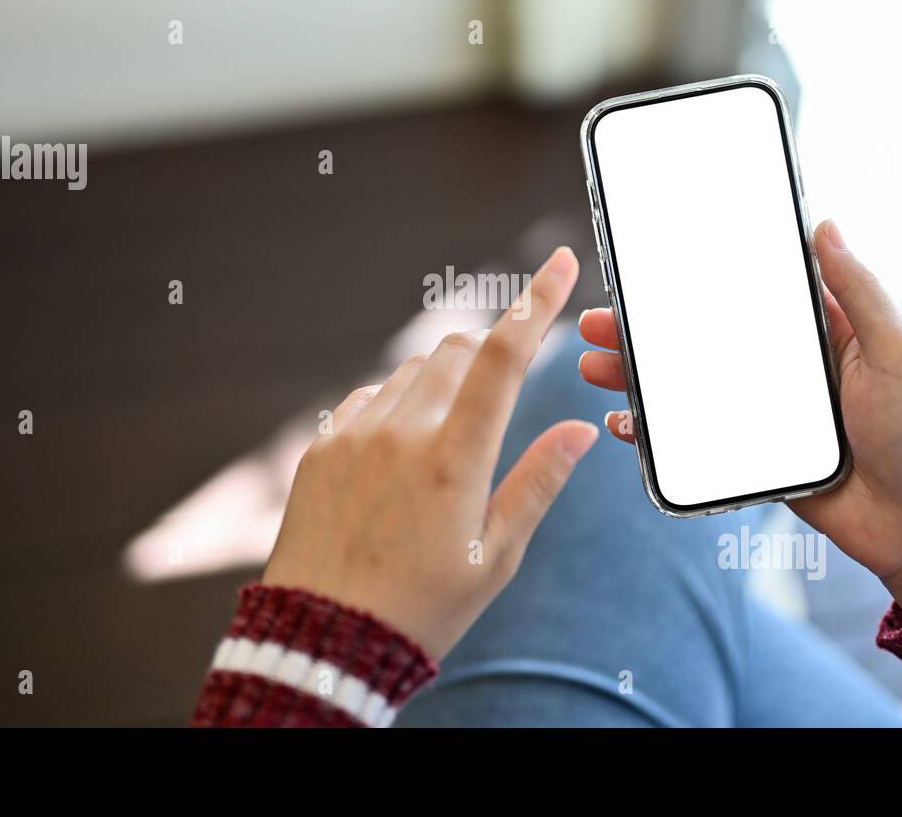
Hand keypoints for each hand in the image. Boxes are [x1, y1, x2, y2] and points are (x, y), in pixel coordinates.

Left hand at [262, 247, 597, 658]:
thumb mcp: (495, 557)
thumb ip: (538, 482)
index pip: (504, 358)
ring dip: (442, 382)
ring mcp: (354, 434)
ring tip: (444, 451)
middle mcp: (401, 431)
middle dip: (488, 354)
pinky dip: (396, 405)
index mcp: (455, 459)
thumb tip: (580, 429)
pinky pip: (369, 396)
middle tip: (497, 400)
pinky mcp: (322, 445)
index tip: (562, 264)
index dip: (538, 303)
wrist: (323, 638)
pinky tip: (399, 455)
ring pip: (412, 371)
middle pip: (456, 349)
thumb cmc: (421, 606)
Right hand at [578, 219, 901, 616]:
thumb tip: (826, 225)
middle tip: (599, 318)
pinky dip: (654, 432)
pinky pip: (692, 440)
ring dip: (637, 376)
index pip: (748, 295)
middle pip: (700, 341)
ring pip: (686, 388)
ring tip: (593, 365)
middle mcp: (782, 372)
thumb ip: (860, 291)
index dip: (700, 279)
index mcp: (817, 336)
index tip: (654, 262)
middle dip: (646, 330)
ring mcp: (762, 415)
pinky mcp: (751, 458)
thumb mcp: (898, 352)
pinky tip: (622, 421)